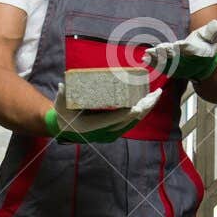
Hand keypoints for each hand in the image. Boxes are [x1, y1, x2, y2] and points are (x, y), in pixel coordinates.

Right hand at [44, 88, 162, 143]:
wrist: (66, 126)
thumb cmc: (64, 114)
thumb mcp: (61, 105)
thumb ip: (62, 96)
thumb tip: (63, 85)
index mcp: (93, 126)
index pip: (114, 120)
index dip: (127, 113)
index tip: (138, 105)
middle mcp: (105, 131)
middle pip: (129, 119)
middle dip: (144, 107)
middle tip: (154, 94)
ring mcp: (111, 131)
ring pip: (133, 120)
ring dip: (146, 108)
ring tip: (156, 94)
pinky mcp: (115, 127)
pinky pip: (132, 120)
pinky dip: (142, 111)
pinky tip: (149, 101)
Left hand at [142, 20, 216, 81]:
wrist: (205, 65)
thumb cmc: (206, 46)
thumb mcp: (212, 37)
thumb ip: (211, 31)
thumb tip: (215, 23)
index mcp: (197, 52)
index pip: (189, 49)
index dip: (183, 47)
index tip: (177, 45)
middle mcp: (187, 61)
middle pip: (175, 57)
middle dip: (166, 53)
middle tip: (156, 49)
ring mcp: (178, 67)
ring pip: (166, 63)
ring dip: (156, 59)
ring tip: (147, 54)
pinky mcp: (171, 69)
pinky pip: (161, 67)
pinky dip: (153, 63)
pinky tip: (145, 59)